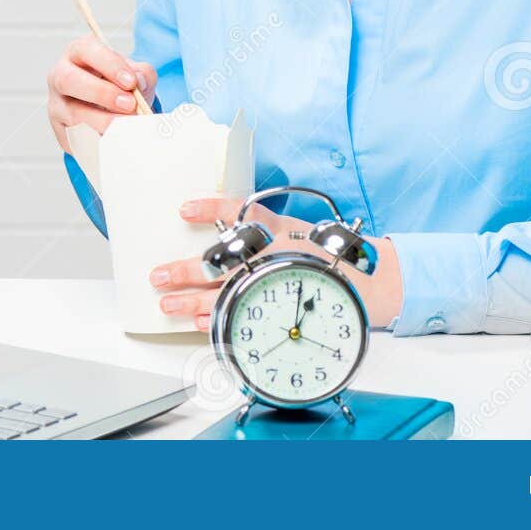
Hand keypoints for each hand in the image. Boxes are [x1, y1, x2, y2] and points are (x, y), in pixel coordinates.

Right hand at [46, 34, 157, 152]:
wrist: (110, 108)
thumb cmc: (119, 84)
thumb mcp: (134, 72)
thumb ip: (142, 73)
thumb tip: (140, 83)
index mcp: (78, 53)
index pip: (86, 50)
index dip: (109, 65)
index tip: (131, 81)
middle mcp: (60, 75)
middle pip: (68, 80)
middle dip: (101, 93)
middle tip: (129, 104)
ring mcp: (56, 104)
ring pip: (72, 114)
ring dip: (103, 121)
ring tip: (127, 125)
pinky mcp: (59, 130)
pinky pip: (74, 139)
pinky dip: (98, 141)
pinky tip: (115, 139)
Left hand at [148, 196, 403, 330]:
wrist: (372, 285)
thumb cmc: (329, 254)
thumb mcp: (299, 229)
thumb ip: (264, 228)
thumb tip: (218, 225)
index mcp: (285, 231)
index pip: (245, 214)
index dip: (213, 208)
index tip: (184, 208)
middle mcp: (281, 257)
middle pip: (228, 262)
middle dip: (188, 270)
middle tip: (158, 275)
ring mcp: (282, 286)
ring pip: (230, 294)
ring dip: (193, 301)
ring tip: (166, 303)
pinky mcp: (285, 310)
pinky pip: (247, 317)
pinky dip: (219, 322)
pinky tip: (197, 322)